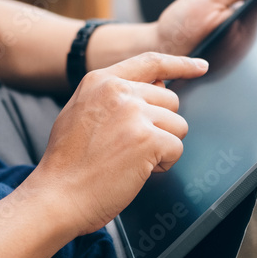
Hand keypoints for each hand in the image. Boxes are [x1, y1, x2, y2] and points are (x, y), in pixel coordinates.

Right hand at [25, 52, 208, 236]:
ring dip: (163, 146)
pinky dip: (164, 164)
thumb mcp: (81, 112)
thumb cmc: (68, 163)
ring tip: (131, 159)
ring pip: (178, 124)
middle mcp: (119, 91)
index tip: (199, 67)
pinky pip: (177, 147)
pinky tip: (137, 171)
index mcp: (101, 81)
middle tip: (131, 147)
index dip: (180, 64)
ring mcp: (134, 114)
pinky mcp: (148, 139)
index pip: (151, 62)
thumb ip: (115, 95)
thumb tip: (157, 85)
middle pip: (170, 100)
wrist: (57, 195)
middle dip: (161, 126)